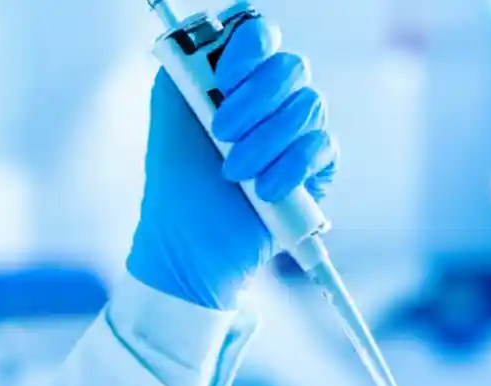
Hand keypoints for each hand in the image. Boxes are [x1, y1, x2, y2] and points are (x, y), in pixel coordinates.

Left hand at [127, 17, 337, 309]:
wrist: (189, 244)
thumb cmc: (177, 182)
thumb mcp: (169, 117)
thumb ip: (184, 68)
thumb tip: (207, 36)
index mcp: (236, 79)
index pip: (260, 36)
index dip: (250, 48)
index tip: (224, 77)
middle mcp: (272, 99)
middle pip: (291, 67)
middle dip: (255, 100)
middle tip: (220, 133)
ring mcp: (298, 132)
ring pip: (308, 106)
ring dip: (266, 141)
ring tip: (233, 173)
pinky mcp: (317, 168)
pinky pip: (322, 147)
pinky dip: (290, 168)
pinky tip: (264, 190)